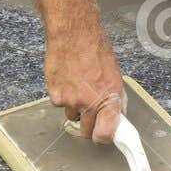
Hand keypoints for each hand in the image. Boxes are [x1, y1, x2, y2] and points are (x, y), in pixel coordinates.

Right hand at [45, 25, 124, 143]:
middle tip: (89, 111)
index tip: (102, 135)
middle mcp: (89, 103)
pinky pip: (59, 103)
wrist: (73, 33)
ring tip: (77, 86)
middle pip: (86, 131)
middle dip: (88, 125)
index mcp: (108, 98)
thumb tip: (115, 114)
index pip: (105, 134)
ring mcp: (70, 100)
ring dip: (74, 107)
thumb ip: (113, 98)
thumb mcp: (114, 75)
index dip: (103, 137)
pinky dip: (62, 95)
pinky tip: (67, 79)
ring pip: (71, 115)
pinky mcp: (55, 94)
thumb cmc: (95, 49)